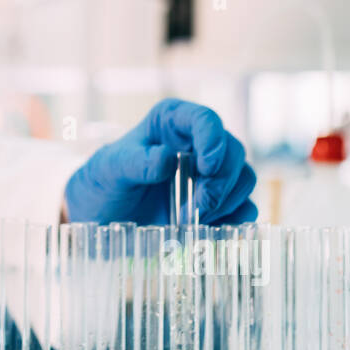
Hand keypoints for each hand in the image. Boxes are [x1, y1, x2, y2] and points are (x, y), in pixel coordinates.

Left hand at [64, 98, 256, 225]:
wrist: (104, 216)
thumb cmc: (104, 182)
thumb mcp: (109, 169)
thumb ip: (134, 161)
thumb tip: (167, 159)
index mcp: (172, 122)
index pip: (205, 119)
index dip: (213, 141)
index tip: (205, 167)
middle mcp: (198, 143)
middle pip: (233, 152)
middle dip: (220, 183)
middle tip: (195, 208)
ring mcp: (211, 173)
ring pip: (244, 178)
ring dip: (225, 203)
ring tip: (190, 220)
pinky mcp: (218, 202)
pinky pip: (245, 207)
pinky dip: (234, 219)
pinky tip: (206, 229)